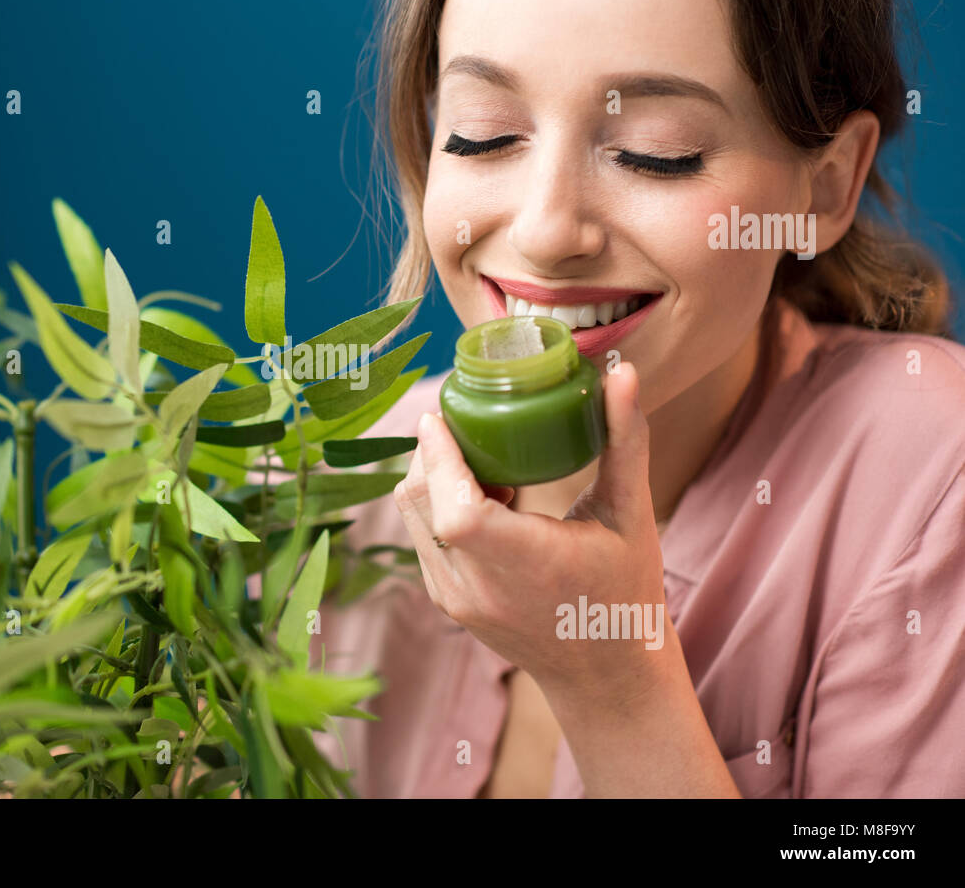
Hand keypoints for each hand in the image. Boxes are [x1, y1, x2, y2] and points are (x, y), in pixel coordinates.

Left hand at [392, 361, 670, 709]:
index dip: (439, 456)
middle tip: (471, 423)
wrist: (607, 673)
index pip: (455, 506)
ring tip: (487, 464)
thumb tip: (623, 372)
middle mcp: (475, 586)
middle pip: (420, 500)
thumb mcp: (632, 514)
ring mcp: (454, 598)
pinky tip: (486, 498)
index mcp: (523, 565)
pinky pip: (422, 537)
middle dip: (434, 452)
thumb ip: (625, 440)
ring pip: (412, 515)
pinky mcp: (446, 601)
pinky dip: (439, 506)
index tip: (444, 414)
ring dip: (434, 478)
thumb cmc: (625, 591)